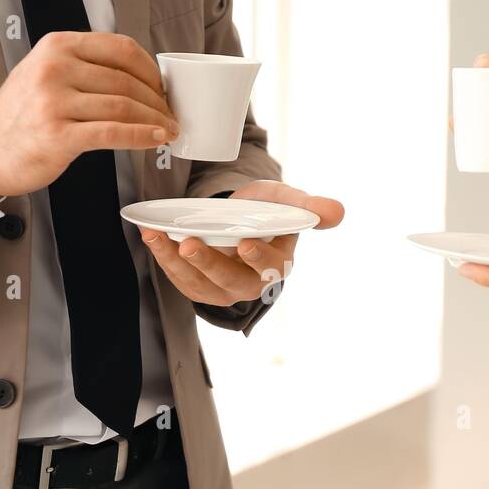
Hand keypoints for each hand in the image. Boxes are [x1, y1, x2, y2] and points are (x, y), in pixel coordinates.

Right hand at [0, 31, 179, 197]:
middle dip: (158, 100)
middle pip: (127, 81)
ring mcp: (55, 102)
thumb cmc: (20, 116)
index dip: (151, 70)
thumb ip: (84, 67)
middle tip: (170, 114)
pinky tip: (156, 140)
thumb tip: (138, 79)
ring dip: (155, 120)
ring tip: (169, 130)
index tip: (163, 87)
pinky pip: (113, 133)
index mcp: (57, 47)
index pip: (120, 49)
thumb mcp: (45, 73)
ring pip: (124, 106)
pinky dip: (142, 137)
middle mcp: (56, 69)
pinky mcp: (59, 135)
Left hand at [140, 181, 343, 306]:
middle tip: (189, 245)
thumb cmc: (269, 210)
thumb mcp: (289, 202)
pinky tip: (151, 236)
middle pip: (229, 281)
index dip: (258, 258)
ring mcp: (222, 286)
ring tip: (157, 237)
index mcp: (276, 265)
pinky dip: (163, 258)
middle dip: (208, 264)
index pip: (269, 267)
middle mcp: (249, 282)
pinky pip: (180, 278)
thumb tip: (336, 212)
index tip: (245, 244)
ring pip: (198, 283)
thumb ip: (309, 208)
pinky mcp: (199, 284)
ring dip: (175, 261)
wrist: (244, 217)